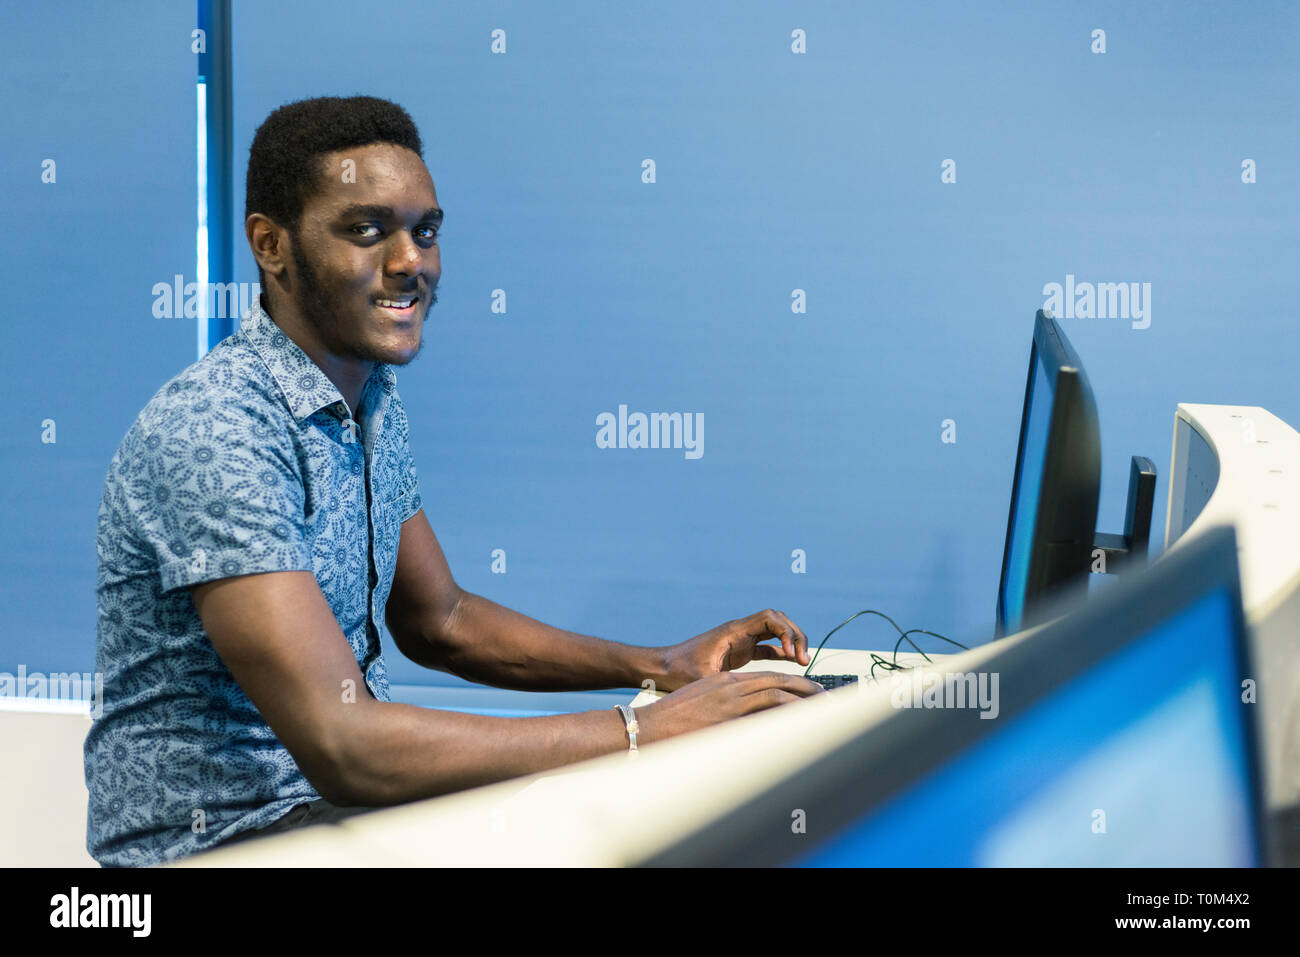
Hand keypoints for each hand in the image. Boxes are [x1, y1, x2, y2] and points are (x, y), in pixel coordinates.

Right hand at [636, 670, 825, 744]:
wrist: (647, 726)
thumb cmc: (671, 723)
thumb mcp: (702, 708)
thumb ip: (726, 711)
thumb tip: (745, 725)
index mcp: (725, 682)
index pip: (766, 677)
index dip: (791, 683)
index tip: (809, 690)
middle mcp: (730, 686)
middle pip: (777, 681)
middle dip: (805, 687)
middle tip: (827, 696)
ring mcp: (729, 699)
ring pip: (777, 692)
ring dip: (803, 699)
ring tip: (824, 708)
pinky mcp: (727, 715)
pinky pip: (765, 710)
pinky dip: (787, 712)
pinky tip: (802, 720)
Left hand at [657, 608, 811, 691]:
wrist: (662, 668)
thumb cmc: (678, 672)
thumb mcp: (703, 680)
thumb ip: (725, 686)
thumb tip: (746, 696)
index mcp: (733, 631)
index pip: (770, 617)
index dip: (787, 632)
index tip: (794, 654)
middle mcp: (739, 631)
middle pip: (778, 620)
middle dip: (795, 635)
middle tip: (803, 658)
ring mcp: (740, 639)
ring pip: (774, 631)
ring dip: (790, 642)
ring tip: (802, 662)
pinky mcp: (739, 650)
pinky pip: (767, 645)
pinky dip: (782, 652)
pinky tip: (791, 663)